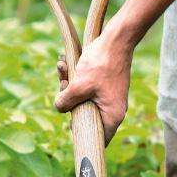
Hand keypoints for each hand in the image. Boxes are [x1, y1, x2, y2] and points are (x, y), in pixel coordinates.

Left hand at [54, 23, 132, 142]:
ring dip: (69, 86)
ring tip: (62, 67)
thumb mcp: (78, 85)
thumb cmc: (101, 63)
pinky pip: (86, 88)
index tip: (70, 127)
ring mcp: (108, 97)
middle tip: (63, 87)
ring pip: (83, 99)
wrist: (117, 38)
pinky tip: (65, 62)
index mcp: (112, 115)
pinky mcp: (104, 85)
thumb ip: (66, 101)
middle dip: (69, 102)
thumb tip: (59, 107)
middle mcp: (112, 109)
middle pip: (86, 116)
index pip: (99, 138)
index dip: (83, 135)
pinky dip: (75, 78)